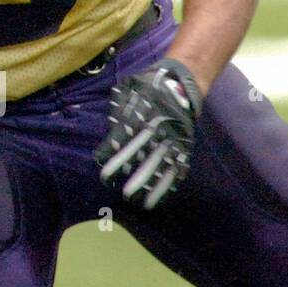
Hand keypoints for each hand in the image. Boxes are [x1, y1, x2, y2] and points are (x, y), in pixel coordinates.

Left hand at [94, 58, 203, 210]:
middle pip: (145, 156)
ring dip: (152, 185)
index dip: (115, 155)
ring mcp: (172, 139)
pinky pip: (178, 166)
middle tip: (124, 194)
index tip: (103, 171)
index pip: (125, 138)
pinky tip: (163, 196)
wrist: (181, 82)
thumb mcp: (129, 90)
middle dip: (135, 176)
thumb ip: (119, 109)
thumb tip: (110, 129)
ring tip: (143, 204)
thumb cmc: (148, 87)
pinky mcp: (183, 145)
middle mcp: (158, 130)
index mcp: (142, 115)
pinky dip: (170, 182)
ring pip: (162, 165)